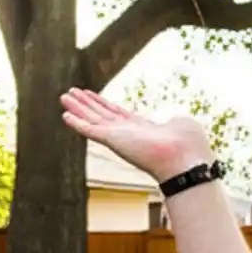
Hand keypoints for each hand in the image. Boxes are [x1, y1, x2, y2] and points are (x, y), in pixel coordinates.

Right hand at [60, 88, 215, 181]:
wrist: (183, 159)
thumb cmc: (187, 144)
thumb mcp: (181, 125)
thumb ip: (174, 121)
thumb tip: (174, 121)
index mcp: (142, 129)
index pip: (119, 114)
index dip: (104, 104)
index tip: (93, 95)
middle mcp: (127, 134)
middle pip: (101, 115)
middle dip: (87, 104)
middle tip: (72, 93)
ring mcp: (118, 137)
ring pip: (92, 120)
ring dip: (78, 108)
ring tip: (64, 97)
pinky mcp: (112, 139)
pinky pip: (90, 129)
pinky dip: (77, 122)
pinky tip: (65, 114)